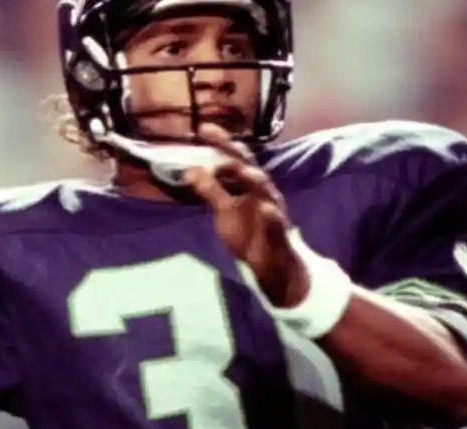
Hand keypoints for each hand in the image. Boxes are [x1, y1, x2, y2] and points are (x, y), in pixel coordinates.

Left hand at [184, 124, 308, 306]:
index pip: (235, 159)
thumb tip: (188, 170)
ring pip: (266, 192)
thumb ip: (209, 190)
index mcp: (248, 185)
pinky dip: (272, 217)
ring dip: (254, 179)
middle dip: (235, 154)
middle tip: (215, 139)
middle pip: (250, 168)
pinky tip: (266, 210)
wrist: (271, 264)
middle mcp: (262, 192)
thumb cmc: (247, 231)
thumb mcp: (223, 210)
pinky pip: (276, 225)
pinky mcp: (278, 234)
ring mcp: (272, 212)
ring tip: (241, 170)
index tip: (203, 128)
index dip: (222, 143)